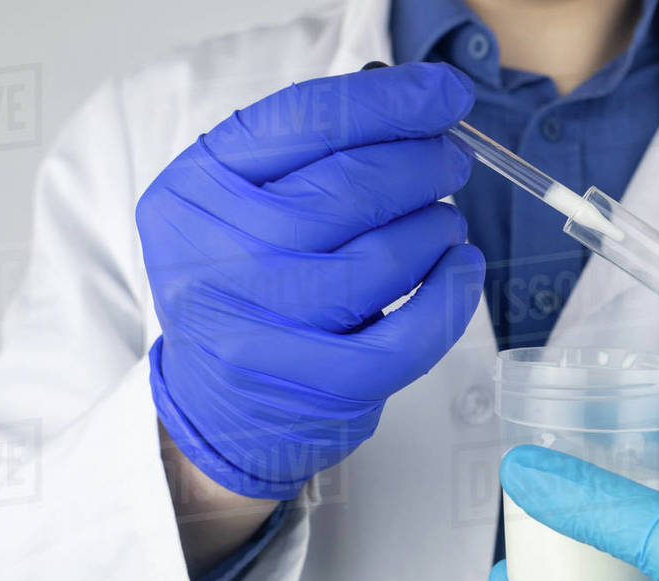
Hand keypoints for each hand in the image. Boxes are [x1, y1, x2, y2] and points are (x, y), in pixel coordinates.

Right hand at [138, 63, 483, 499]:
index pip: (303, 122)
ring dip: (436, 227)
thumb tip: (421, 111)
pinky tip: (461, 270)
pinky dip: (452, 296)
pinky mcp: (315, 385)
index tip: (443, 94)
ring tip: (445, 223)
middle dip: (423, 164)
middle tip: (451, 162)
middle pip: (350, 187)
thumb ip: (314, 157)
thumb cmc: (251, 289)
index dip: (388, 102)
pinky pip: (408, 337)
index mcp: (197, 193)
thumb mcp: (245, 209)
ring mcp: (265, 328)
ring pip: (383, 258)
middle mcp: (218, 257)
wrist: (223, 407)